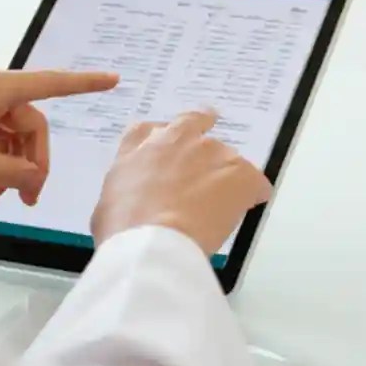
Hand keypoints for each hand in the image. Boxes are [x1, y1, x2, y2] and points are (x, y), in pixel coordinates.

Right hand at [92, 109, 272, 254]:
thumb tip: (137, 194)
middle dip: (202, 138)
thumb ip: (128, 183)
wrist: (151, 241)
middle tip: (204, 165)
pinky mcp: (240, 172)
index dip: (163, 139)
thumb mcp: (110, 198)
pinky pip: (255, 182)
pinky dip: (253, 195)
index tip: (169, 152)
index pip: (151, 128)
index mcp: (140, 145)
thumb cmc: (123, 228)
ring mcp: (212, 151)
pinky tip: (242, 211)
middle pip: (196, 123)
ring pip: (226, 159)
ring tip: (217, 209)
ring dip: (224, 177)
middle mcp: (177, 138)